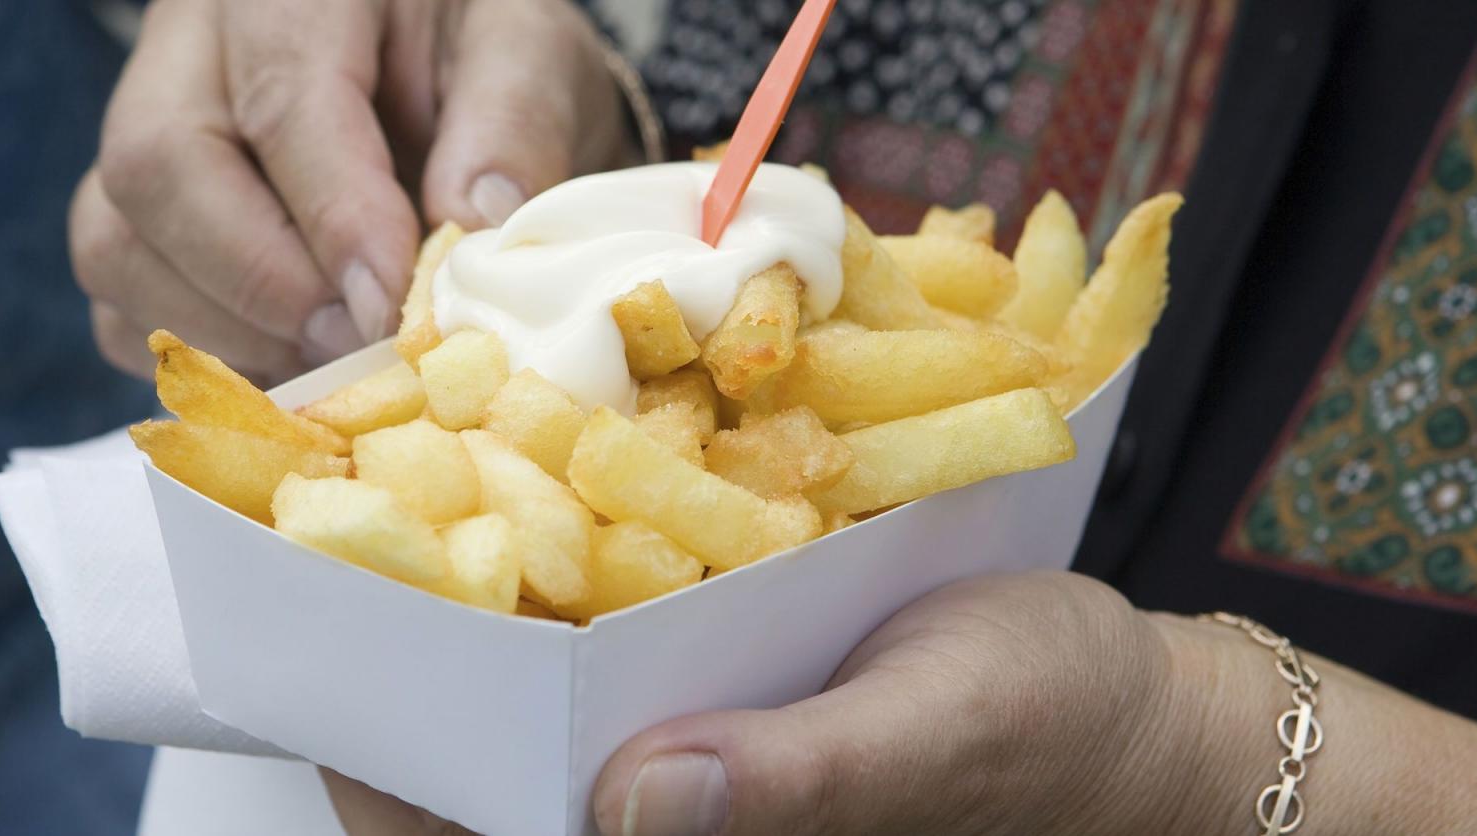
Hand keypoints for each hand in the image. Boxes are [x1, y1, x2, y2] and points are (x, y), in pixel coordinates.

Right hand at [71, 0, 635, 383]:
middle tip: (362, 348)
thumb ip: (513, 123)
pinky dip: (201, 361)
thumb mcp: (530, 54)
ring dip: (225, 335)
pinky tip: (294, 372)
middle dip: (263, 284)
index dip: (334, 217)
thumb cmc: (490, 59)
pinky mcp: (139, 220)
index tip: (393, 308)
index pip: (281, 98)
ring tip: (336, 367)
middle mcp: (192, 47)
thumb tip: (471, 227)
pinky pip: (120, 306)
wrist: (462, 82)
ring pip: (116, 243)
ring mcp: (147, 130)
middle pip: (157, 165)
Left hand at [325, 573, 1200, 834]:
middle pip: (494, 770)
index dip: (397, 780)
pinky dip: (577, 570)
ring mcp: (694, 753)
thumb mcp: (940, 737)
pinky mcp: (727, 693)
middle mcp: (670, 811)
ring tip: (441, 491)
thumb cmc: (1054, 734)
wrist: (1133, 712)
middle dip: (424, 669)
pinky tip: (561, 482)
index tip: (343, 669)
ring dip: (489, 608)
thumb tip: (635, 800)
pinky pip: (618, 647)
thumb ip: (799, 782)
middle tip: (370, 538)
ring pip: (543, 702)